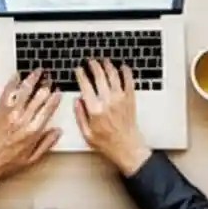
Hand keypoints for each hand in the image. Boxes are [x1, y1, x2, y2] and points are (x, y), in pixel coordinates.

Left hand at [0, 70, 61, 190]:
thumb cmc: (8, 162)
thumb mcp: (33, 158)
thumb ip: (47, 143)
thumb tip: (57, 132)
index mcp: (33, 131)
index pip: (48, 109)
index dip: (54, 98)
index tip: (58, 92)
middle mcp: (22, 120)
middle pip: (38, 97)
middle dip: (46, 85)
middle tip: (50, 78)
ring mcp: (10, 113)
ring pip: (24, 91)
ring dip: (32, 79)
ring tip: (37, 71)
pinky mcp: (0, 110)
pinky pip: (7, 93)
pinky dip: (12, 82)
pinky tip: (17, 76)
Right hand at [74, 59, 149, 175]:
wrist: (128, 147)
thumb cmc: (107, 143)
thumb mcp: (86, 134)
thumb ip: (80, 115)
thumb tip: (77, 100)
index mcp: (95, 109)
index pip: (85, 86)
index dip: (81, 75)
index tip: (78, 70)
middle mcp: (107, 101)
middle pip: (99, 76)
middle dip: (93, 66)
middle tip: (91, 61)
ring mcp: (120, 99)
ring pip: (113, 75)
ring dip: (108, 65)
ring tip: (104, 61)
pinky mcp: (130, 99)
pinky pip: (129, 81)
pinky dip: (126, 72)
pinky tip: (123, 67)